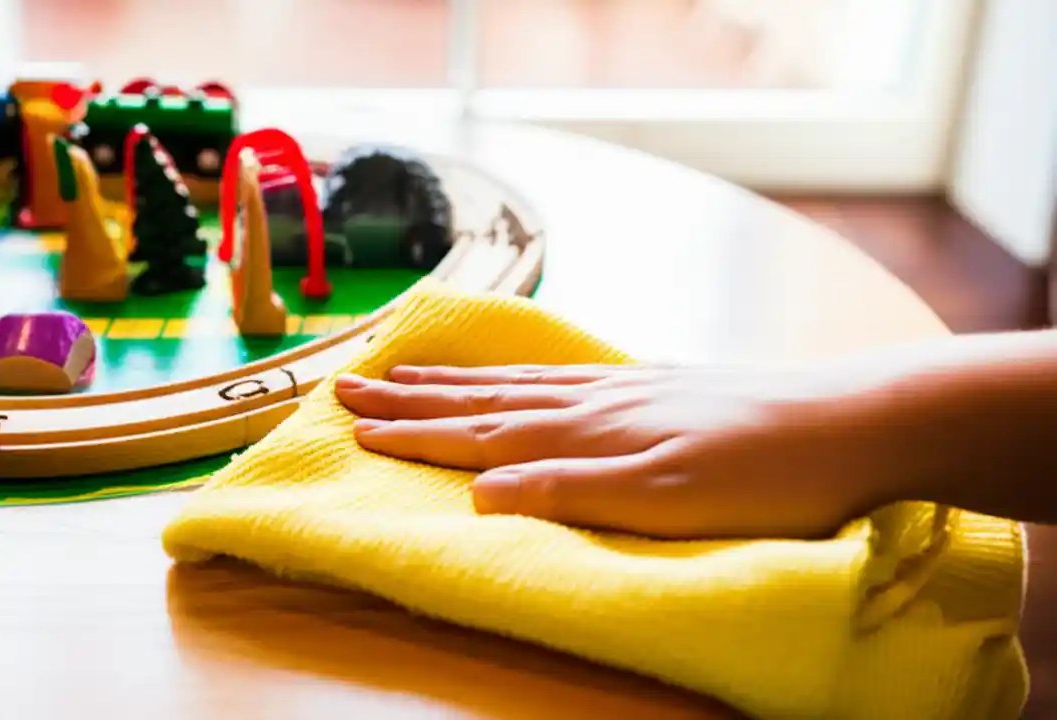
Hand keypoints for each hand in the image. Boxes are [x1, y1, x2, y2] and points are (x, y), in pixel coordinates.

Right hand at [335, 364, 905, 538]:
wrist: (846, 425)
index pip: (477, 435)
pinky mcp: (652, 385)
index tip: (351, 426)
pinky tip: (514, 370)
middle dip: (410, 397)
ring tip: (405, 368)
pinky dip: (517, 370)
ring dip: (452, 379)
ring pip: (515, 381)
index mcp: (586, 434)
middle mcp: (592, 403)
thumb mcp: (666, 500)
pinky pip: (560, 373)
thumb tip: (477, 494)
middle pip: (482, 399)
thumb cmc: (762, 476)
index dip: (412, 434)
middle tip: (347, 385)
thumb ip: (571, 491)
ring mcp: (621, 388)